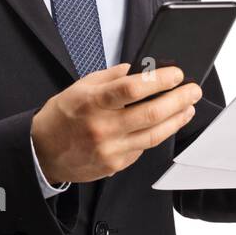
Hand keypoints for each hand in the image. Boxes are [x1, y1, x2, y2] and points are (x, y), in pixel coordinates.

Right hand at [32, 63, 202, 183]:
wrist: (42, 152)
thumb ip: (111, 78)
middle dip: (178, 99)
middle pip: (151, 113)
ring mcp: (109, 149)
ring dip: (176, 119)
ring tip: (188, 107)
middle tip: (193, 90)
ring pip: (154, 135)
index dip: (159, 80)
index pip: (131, 88)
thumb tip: (141, 69)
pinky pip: (142, 148)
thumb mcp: (81, 87)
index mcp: (92, 102)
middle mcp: (101, 127)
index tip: (176, 74)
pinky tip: (165, 124)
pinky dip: (156, 134)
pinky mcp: (114, 165)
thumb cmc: (62, 116)